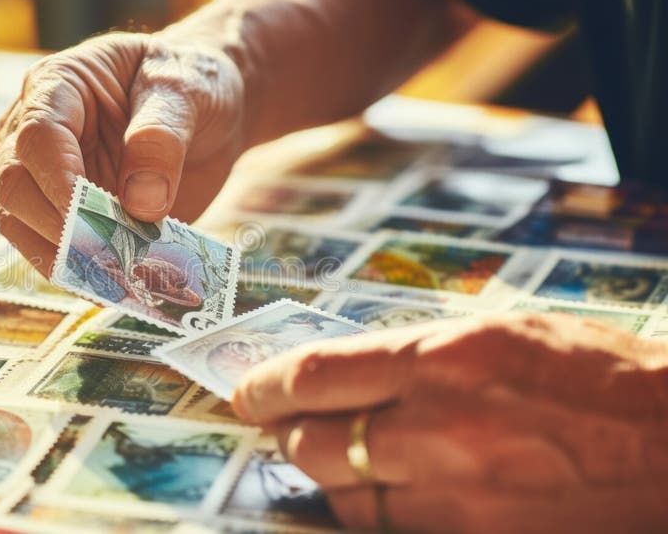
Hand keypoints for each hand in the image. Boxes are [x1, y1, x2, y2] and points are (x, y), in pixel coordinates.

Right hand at [0, 32, 243, 275]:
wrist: (208, 112)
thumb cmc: (191, 85)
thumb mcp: (188, 91)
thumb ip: (162, 138)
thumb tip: (141, 204)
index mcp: (58, 85)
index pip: (36, 137)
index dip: (61, 182)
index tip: (99, 217)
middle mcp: (34, 133)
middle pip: (13, 187)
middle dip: (59, 228)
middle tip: (116, 255)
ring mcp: (43, 178)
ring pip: (20, 227)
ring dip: (66, 259)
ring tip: (120, 278)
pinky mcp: (62, 217)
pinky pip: (52, 253)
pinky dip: (81, 274)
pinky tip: (118, 287)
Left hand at [233, 312, 667, 533]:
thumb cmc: (600, 378)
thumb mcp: (504, 333)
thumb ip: (417, 355)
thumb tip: (344, 371)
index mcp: (448, 358)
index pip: (316, 376)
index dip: (264, 387)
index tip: (246, 392)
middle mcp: (442, 429)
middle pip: (313, 444)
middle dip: (289, 434)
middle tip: (289, 424)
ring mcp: (458, 498)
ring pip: (343, 497)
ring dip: (329, 476)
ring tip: (346, 455)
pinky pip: (389, 531)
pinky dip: (374, 511)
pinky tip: (391, 489)